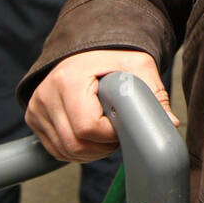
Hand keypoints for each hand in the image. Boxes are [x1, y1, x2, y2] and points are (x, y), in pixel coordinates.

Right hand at [25, 50, 178, 162]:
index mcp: (69, 79)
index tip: (124, 124)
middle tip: (118, 134)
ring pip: (64, 151)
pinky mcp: (34, 118)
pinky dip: (76, 151)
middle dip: (102, 148)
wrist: (89, 50)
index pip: (87, 127)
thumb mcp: (138, 66)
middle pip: (74, 144)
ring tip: (106, 133)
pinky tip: (91, 136)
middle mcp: (46, 94)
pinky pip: (55, 149)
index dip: (111, 134)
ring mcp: (37, 107)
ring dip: (90, 152)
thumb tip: (169, 123)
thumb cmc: (113, 57)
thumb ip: (154, 94)